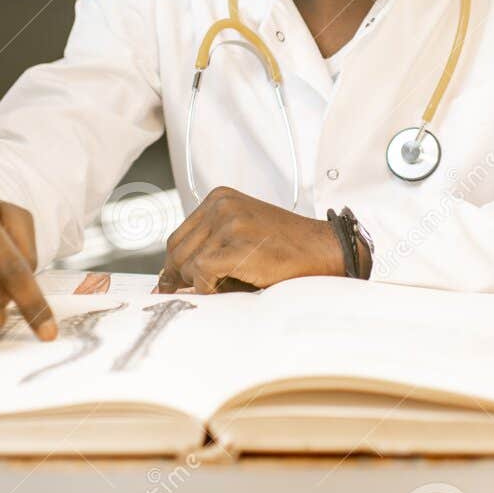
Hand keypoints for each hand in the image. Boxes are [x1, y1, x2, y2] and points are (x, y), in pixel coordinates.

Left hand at [157, 187, 343, 292]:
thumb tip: (170, 280)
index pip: (179, 236)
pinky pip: (201, 273)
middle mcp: (221, 205)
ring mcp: (229, 223)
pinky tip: (228, 288)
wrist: (323, 251)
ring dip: (200, 283)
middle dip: (181, 277)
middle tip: (195, 293)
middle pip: (177, 250)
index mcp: (220, 198)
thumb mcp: (242, 234)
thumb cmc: (285, 249)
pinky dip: (209, 287)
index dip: (175, 265)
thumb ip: (210, 247)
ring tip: (225, 287)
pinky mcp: (237, 245)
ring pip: (186, 263)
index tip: (173, 284)